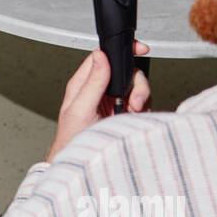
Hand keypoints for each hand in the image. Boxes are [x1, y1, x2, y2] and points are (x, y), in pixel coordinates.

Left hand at [46, 40, 150, 160]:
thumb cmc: (72, 141)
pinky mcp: (125, 114)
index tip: (139, 50)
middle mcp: (100, 90)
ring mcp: (114, 102)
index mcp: (84, 83)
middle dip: (136, 83)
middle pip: (126, 71)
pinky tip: (135, 118)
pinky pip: (143, 103)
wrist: (83, 166)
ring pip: (137, 87)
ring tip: (132, 112)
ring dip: (141, 98)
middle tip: (133, 101)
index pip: (103, 56)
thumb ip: (92, 83)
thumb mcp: (80, 110)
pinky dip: (144, 110)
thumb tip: (100, 56)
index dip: (120, 51)